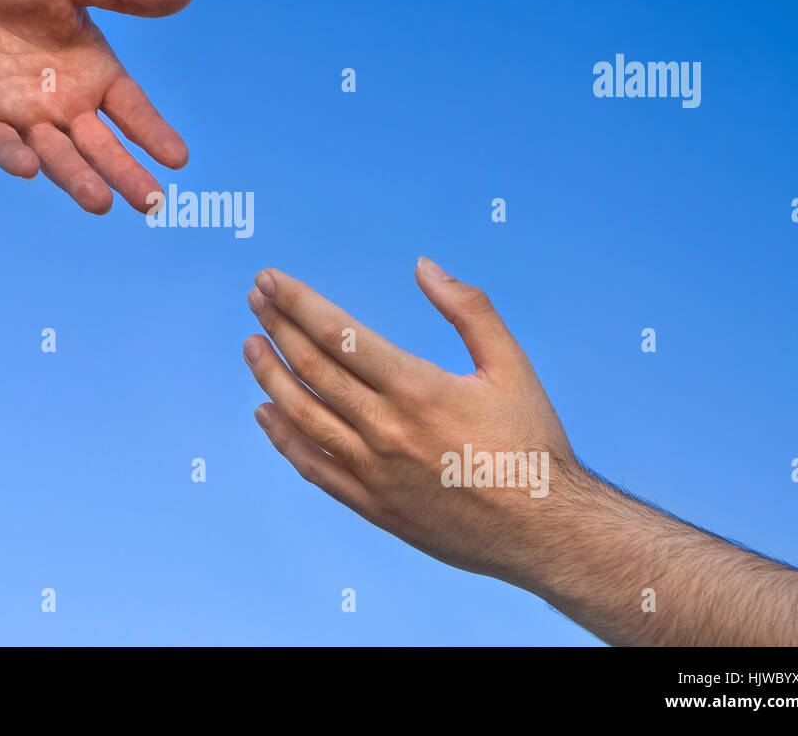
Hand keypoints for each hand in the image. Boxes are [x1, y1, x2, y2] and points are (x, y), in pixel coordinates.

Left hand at [0, 0, 193, 213]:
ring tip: (99, 203)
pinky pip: (0, 144)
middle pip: (101, 147)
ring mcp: (24, 115)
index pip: (132, 112)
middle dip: (125, 174)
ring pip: (57, 155)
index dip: (154, 134)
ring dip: (77, 178)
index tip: (177, 160)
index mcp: (95, 73)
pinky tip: (30, 168)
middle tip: (150, 204)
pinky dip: (13, 157)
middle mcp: (65, 103)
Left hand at [243, 257, 585, 586]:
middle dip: (278, 327)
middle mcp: (386, 429)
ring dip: (270, 376)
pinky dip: (283, 438)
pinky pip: (313, 467)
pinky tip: (266, 412)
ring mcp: (374, 471)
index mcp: (418, 389)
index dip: (298, 303)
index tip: (270, 280)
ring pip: (302, 415)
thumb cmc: (532, 444)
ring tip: (251, 346)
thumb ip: (469, 309)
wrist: (546, 532)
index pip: (339, 334)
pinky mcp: (372, 506)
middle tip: (255, 300)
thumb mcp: (512, 366)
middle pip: (312, 368)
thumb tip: (425, 266)